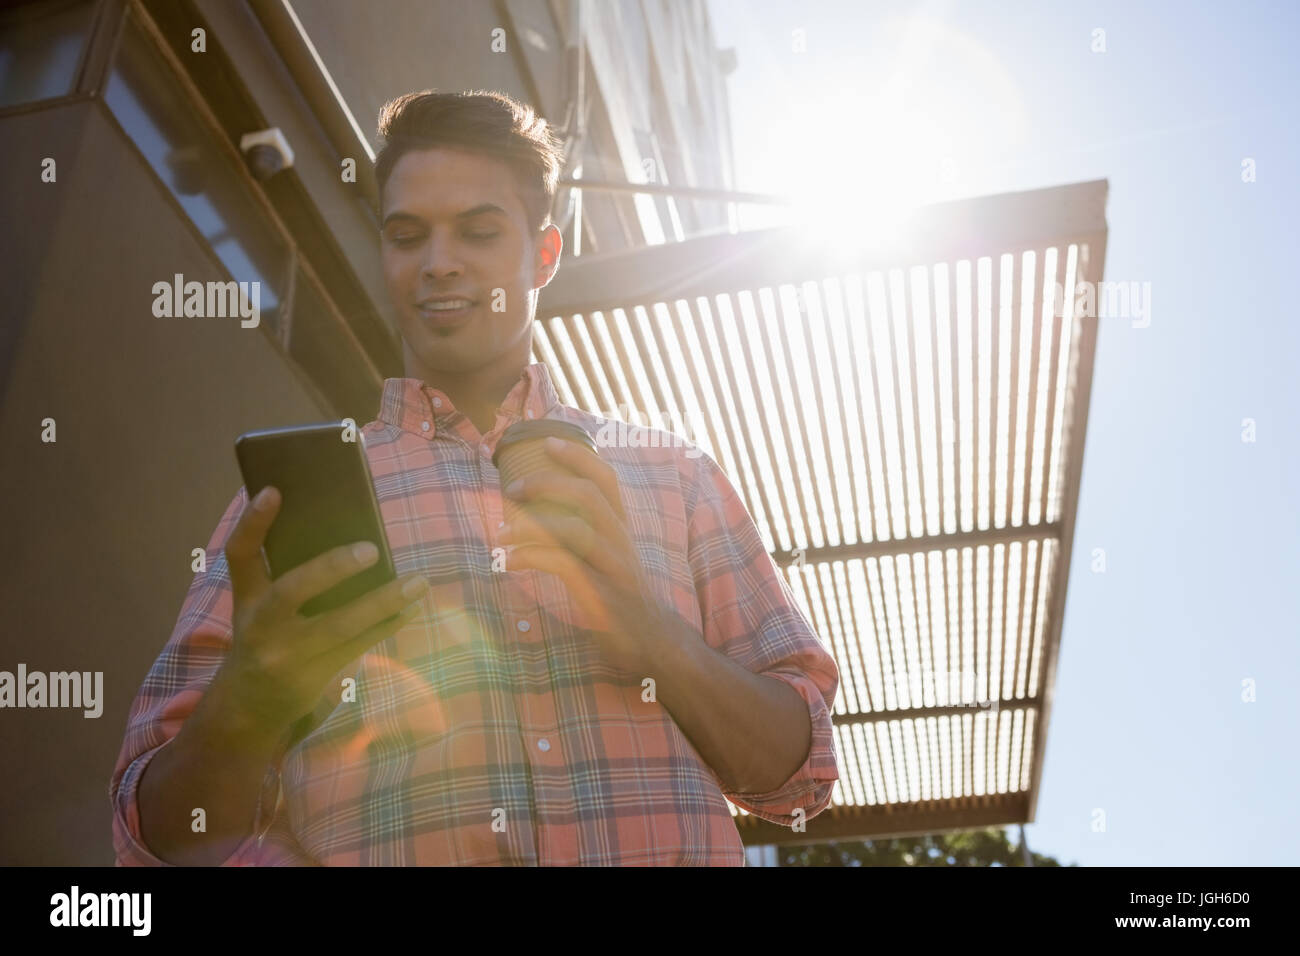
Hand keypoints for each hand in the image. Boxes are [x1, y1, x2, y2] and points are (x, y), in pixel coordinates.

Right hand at [218, 485, 429, 738]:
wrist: (250, 704)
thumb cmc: (267, 634)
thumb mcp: (261, 603)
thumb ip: (289, 571)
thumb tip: (350, 529)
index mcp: (247, 595)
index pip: (240, 553)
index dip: (253, 522)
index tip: (273, 490)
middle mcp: (261, 622)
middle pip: (294, 589)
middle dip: (333, 568)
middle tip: (372, 549)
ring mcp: (287, 653)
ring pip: (341, 624)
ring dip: (385, 601)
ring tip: (419, 582)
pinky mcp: (313, 675)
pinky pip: (358, 646)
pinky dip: (388, 624)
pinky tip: (412, 608)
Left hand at [500, 437, 665, 675]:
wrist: (652, 642)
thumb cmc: (621, 596)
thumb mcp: (608, 557)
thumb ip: (585, 534)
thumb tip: (539, 515)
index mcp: (621, 528)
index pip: (606, 479)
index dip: (579, 456)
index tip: (548, 441)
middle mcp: (622, 541)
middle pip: (590, 496)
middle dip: (547, 484)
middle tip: (511, 489)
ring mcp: (614, 567)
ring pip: (577, 529)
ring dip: (531, 525)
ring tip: (500, 532)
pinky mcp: (603, 595)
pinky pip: (566, 565)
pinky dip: (532, 558)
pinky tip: (509, 562)